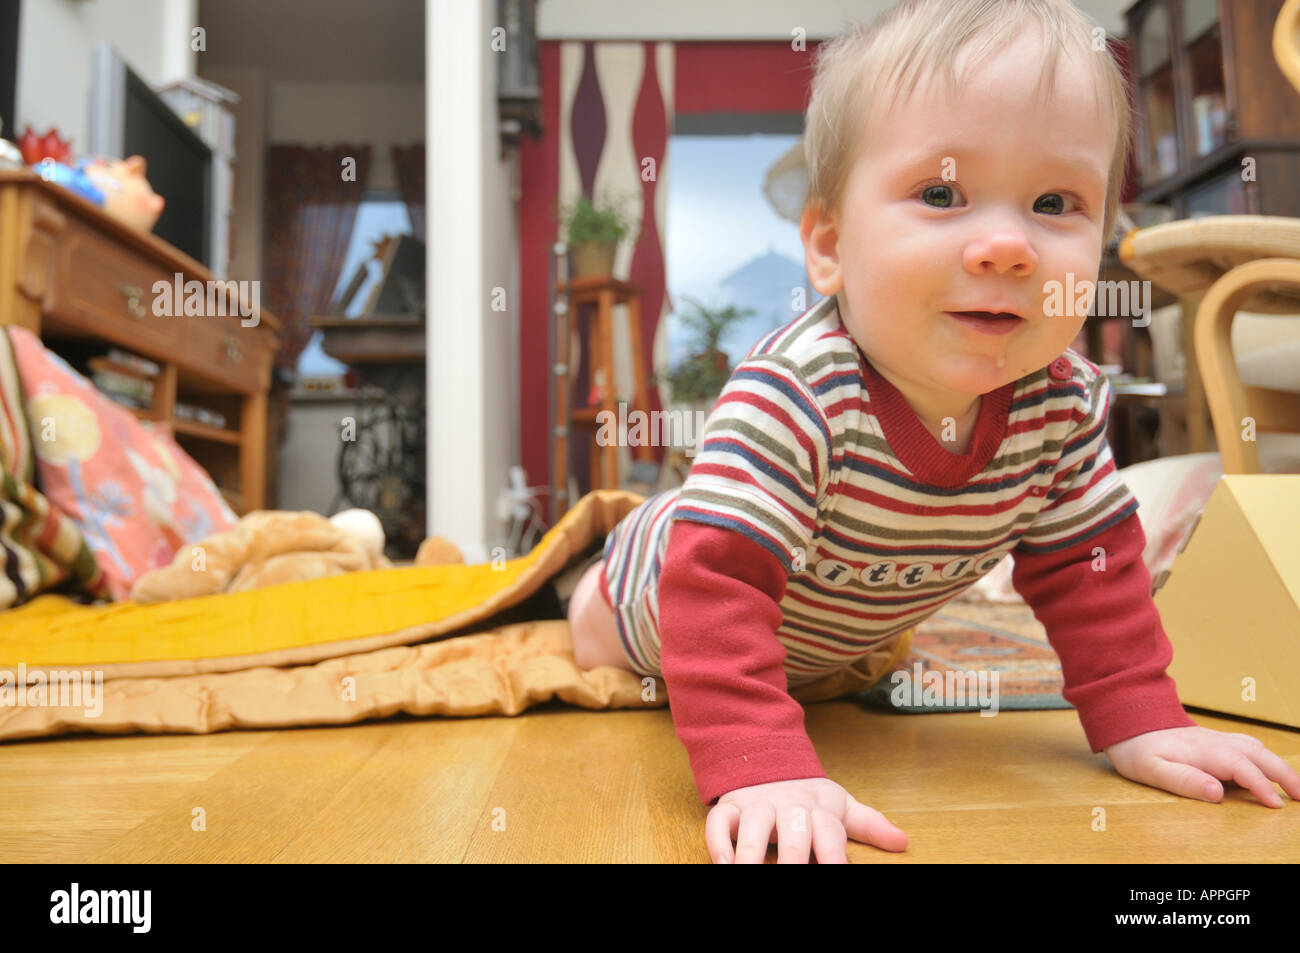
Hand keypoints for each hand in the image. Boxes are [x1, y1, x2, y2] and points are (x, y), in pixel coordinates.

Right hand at [705, 777, 906, 863]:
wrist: (768, 758)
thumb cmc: (807, 795)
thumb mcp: (839, 806)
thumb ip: (869, 824)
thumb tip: (902, 841)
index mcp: (818, 809)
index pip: (830, 834)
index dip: (835, 857)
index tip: (838, 873)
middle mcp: (787, 806)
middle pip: (792, 831)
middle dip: (792, 857)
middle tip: (792, 875)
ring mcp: (756, 805)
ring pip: (751, 826)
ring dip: (749, 853)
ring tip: (746, 874)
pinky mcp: (730, 806)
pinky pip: (718, 820)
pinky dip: (718, 841)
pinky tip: (722, 864)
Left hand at [1104, 726, 1299, 806]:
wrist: (1126, 721)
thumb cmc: (1136, 750)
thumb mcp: (1151, 770)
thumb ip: (1184, 781)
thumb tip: (1218, 792)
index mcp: (1202, 750)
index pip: (1241, 767)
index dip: (1261, 785)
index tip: (1275, 804)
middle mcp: (1214, 741)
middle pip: (1258, 754)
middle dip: (1284, 774)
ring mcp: (1215, 737)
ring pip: (1256, 747)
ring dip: (1278, 765)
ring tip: (1294, 786)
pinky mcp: (1213, 739)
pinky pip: (1246, 744)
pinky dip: (1264, 756)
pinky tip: (1268, 766)